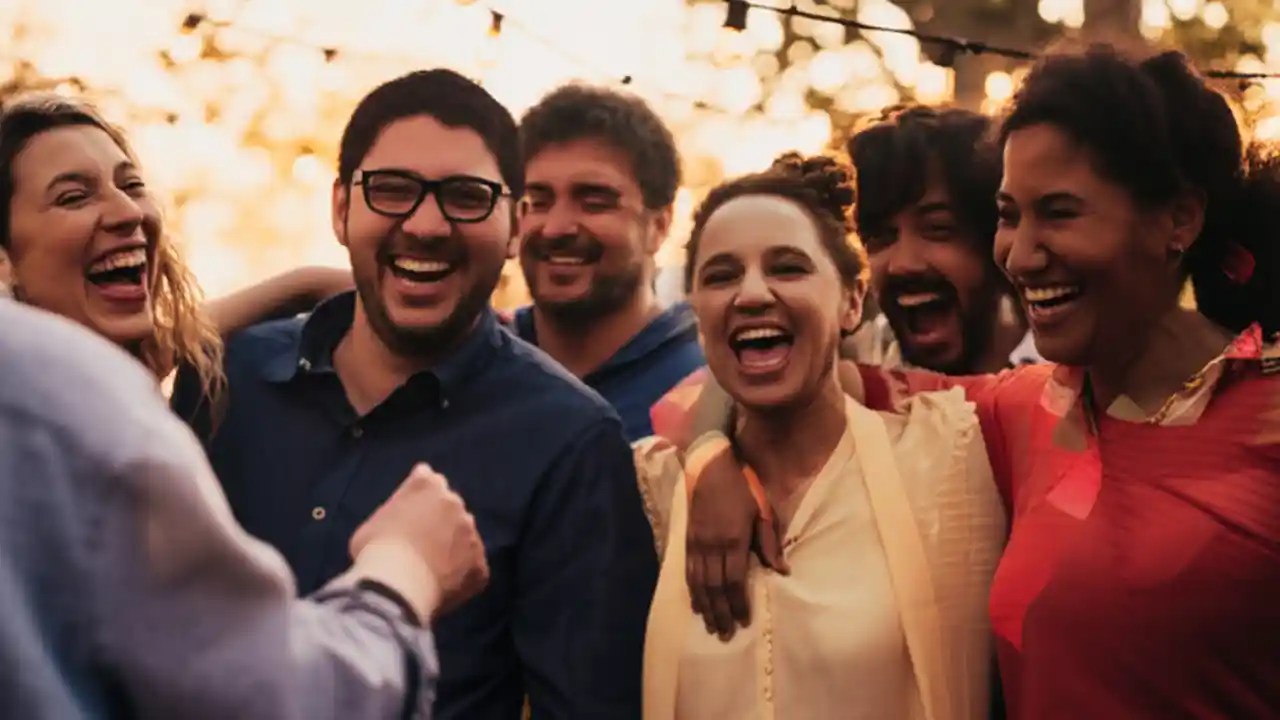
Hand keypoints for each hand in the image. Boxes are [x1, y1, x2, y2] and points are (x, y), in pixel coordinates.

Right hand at [351, 464, 488, 618]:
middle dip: (440, 521)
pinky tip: (442, 588)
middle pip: (450, 508)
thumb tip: (400, 517)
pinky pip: (472, 568)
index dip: (419, 498)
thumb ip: (396, 511)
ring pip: (464, 538)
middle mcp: (454, 502)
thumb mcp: (374, 521)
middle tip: (421, 544)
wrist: (397, 584)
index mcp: (426, 484)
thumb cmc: (375, 551)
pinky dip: (462, 576)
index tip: (411, 513)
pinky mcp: (479, 563)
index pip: (428, 479)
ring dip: (453, 548)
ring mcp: (470, 533)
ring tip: (430, 571)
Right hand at [685, 448, 787, 639]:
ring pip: (699, 583)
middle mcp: (712, 545)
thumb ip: (769, 542)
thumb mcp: (762, 510)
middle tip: (725, 635)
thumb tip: (782, 571)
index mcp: (734, 539)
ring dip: (705, 607)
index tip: (744, 622)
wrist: (710, 464)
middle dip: (720, 613)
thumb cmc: (743, 486)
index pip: (735, 580)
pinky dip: (692, 591)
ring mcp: (696, 543)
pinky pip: (688, 572)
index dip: (738, 603)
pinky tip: (696, 604)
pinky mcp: (687, 539)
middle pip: (715, 587)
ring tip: (710, 626)